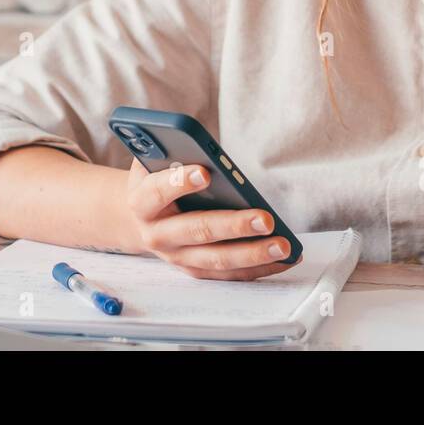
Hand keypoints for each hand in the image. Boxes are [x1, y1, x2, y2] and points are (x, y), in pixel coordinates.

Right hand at [120, 158, 296, 280]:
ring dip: (253, 254)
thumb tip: (203, 151)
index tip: (205, 172)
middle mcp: (157, 234)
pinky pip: (229, 273)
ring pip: (217, 259)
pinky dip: (258, 268)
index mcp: (141, 202)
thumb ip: (170, 152)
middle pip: (197, 231)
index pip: (157, 192)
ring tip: (283, 245)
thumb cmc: (154, 178)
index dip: (179, 182)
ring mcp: (177, 256)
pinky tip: (285, 258)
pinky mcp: (195, 269)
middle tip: (266, 219)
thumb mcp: (152, 160)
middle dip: (233, 226)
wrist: (138, 218)